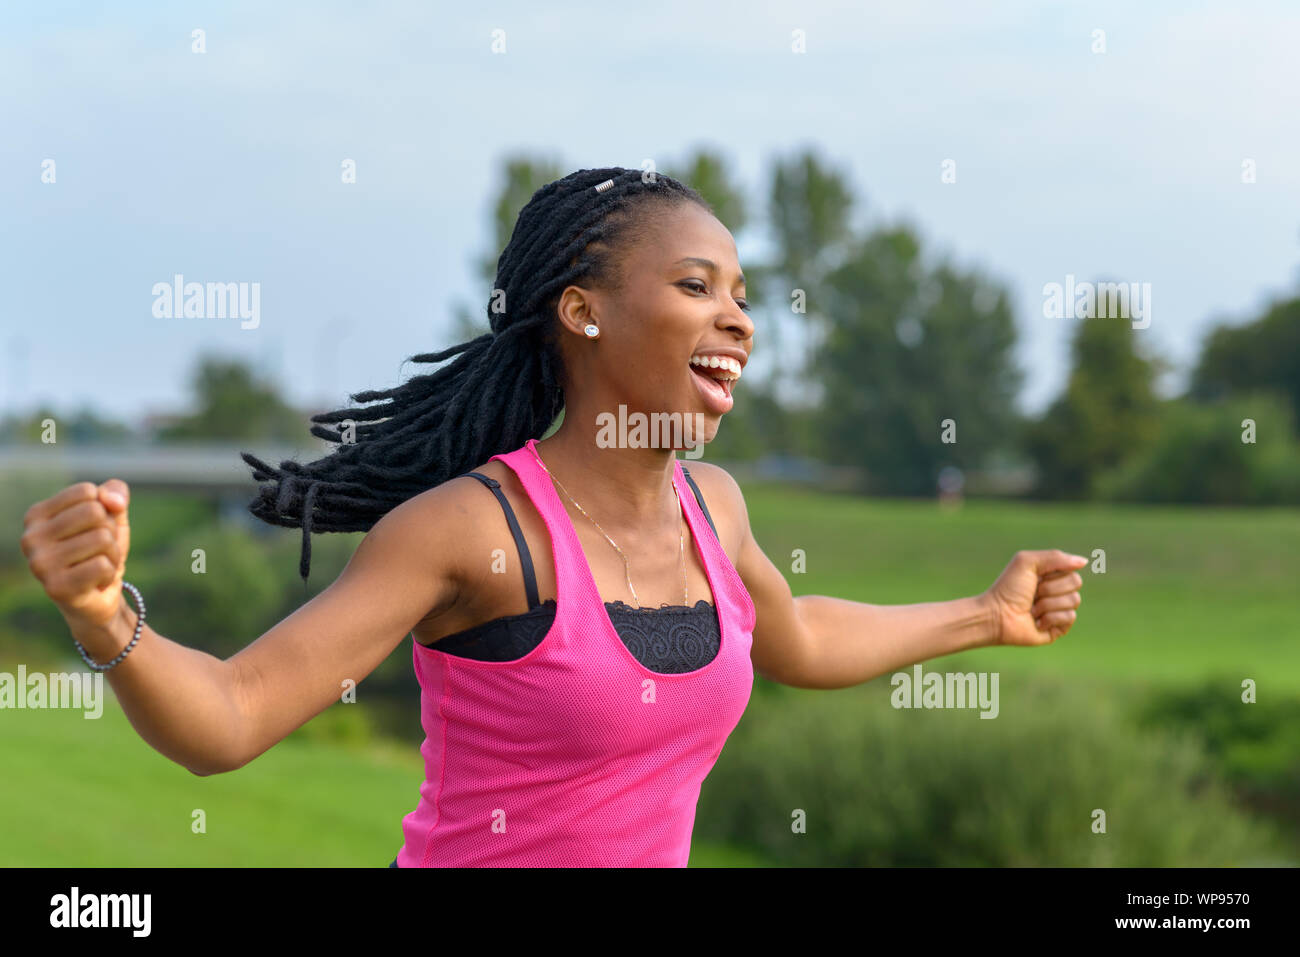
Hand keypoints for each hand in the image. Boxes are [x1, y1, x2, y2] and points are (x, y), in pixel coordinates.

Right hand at [20, 479, 131, 632]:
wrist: (99, 598)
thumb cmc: (100, 550)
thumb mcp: (112, 515)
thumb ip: (115, 492)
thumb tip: (112, 501)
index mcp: (36, 515)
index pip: (88, 492)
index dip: (104, 510)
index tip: (93, 529)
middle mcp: (30, 538)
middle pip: (95, 513)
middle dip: (110, 533)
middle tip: (99, 552)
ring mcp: (39, 564)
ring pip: (102, 539)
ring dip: (112, 554)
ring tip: (98, 566)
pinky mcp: (55, 588)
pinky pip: (103, 565)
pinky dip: (110, 573)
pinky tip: (96, 582)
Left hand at [982, 549, 1086, 646]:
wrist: (997, 615)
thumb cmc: (1009, 587)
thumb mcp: (1028, 562)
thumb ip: (1055, 557)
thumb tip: (1084, 561)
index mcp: (1052, 576)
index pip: (1071, 569)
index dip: (1053, 573)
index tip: (1035, 578)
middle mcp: (1058, 592)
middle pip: (1076, 583)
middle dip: (1050, 588)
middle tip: (1033, 594)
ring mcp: (1060, 610)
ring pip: (1074, 601)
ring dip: (1048, 604)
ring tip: (1031, 610)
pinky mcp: (1059, 628)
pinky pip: (1070, 617)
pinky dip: (1050, 618)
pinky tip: (1036, 622)